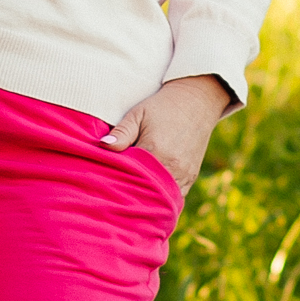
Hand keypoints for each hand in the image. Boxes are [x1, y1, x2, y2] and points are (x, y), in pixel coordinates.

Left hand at [102, 73, 232, 194]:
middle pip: (146, 191)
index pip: (130, 175)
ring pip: (162, 198)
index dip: (117, 179)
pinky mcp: (191, 178)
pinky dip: (163, 198)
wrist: (195, 102)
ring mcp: (183, 174)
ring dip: (149, 197)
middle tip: (118, 191)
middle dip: (132, 192)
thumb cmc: (162, 107)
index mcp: (155, 150)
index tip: (107, 179)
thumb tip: (103, 146)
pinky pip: (175, 197)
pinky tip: (152, 194)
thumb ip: (122, 132)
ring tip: (134, 195)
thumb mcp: (138, 114)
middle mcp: (171, 166)